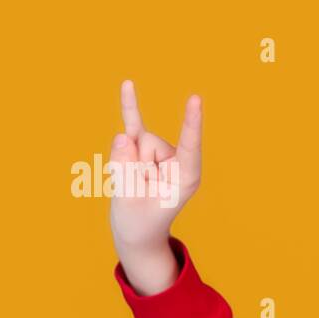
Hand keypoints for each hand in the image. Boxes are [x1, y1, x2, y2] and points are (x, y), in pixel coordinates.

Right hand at [108, 80, 201, 256]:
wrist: (137, 232)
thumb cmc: (139, 223)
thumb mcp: (129, 200)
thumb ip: (125, 168)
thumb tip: (123, 134)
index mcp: (186, 178)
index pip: (188, 146)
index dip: (190, 124)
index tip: (195, 99)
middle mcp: (178, 161)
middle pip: (148, 143)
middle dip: (133, 165)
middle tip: (139, 192)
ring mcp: (162, 154)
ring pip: (135, 139)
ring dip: (125, 162)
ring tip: (134, 185)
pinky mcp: (144, 149)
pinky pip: (135, 124)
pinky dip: (129, 106)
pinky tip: (128, 84)